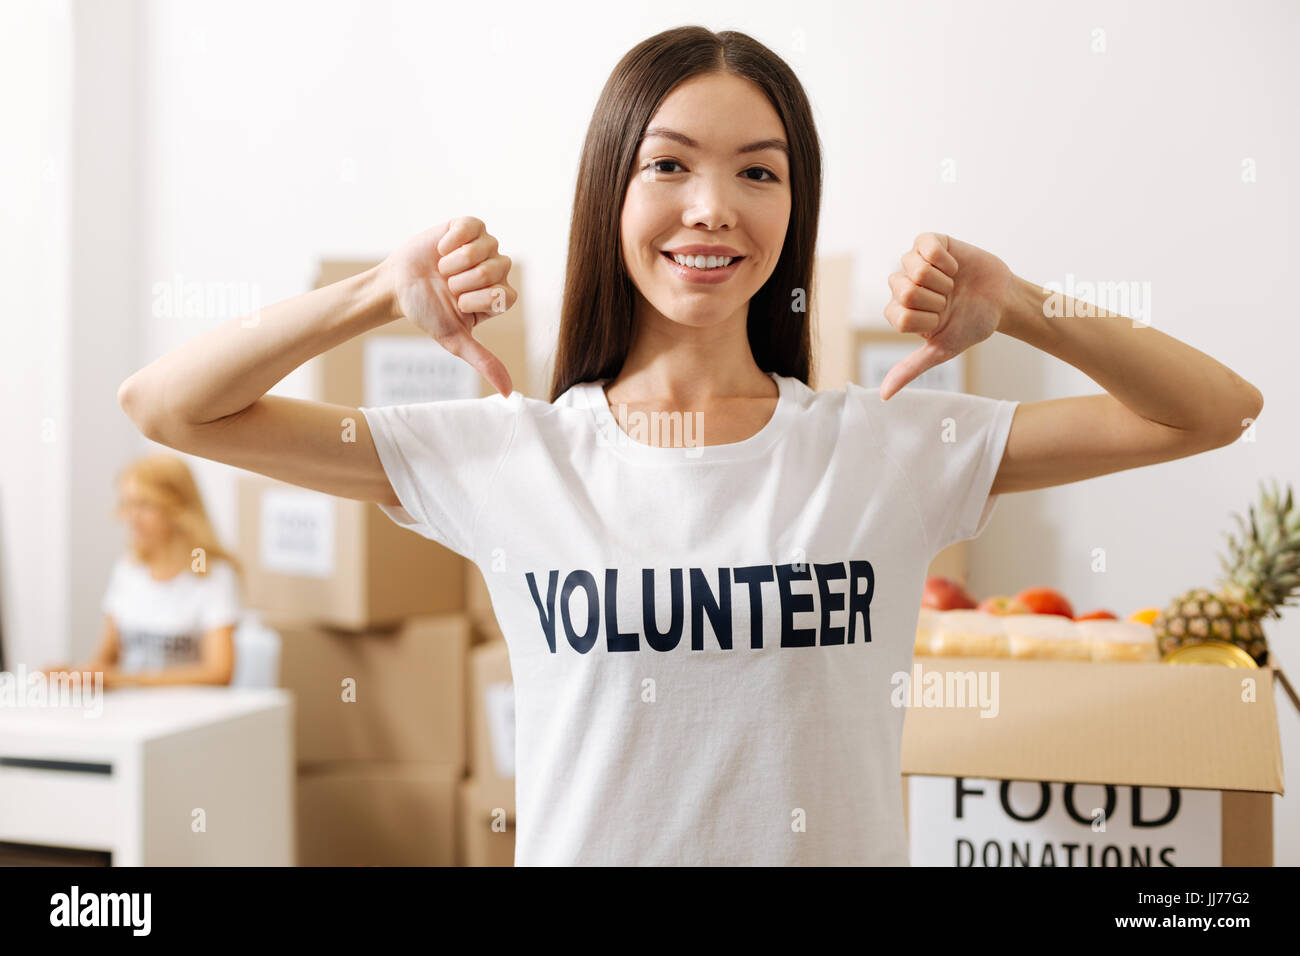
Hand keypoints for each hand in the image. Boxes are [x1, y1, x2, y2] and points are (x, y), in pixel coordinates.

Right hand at [380, 217, 518, 397]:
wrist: (397, 287)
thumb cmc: (427, 313)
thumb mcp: (455, 339)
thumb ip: (484, 361)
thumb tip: (509, 394)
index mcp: (499, 296)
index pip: (504, 295)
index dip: (476, 299)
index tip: (457, 303)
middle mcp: (497, 270)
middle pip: (494, 270)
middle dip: (462, 281)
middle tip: (447, 286)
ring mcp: (484, 247)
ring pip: (485, 248)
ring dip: (455, 262)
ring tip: (443, 269)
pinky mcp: (468, 226)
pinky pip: (472, 227)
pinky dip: (452, 240)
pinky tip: (442, 249)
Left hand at [879, 232, 1013, 400]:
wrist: (1001, 301)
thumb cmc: (970, 325)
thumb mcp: (941, 350)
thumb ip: (910, 368)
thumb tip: (884, 395)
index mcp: (900, 312)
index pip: (901, 316)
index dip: (928, 319)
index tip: (941, 320)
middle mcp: (902, 286)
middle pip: (905, 292)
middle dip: (936, 300)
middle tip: (949, 301)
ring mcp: (914, 263)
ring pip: (914, 269)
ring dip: (942, 280)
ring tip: (952, 284)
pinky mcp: (929, 243)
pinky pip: (925, 246)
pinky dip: (945, 259)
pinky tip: (954, 267)